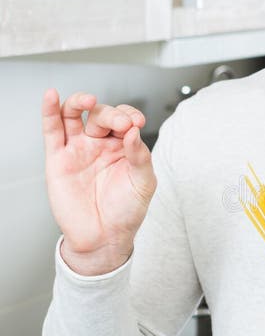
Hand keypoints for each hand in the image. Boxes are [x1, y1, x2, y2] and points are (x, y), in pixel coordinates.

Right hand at [41, 89, 156, 274]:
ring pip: (74, 115)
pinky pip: (52, 130)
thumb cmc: (126, 212)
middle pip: (101, 115)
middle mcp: (100, 144)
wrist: (104, 238)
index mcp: (124, 147)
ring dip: (80, 102)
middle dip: (112, 115)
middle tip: (122, 124)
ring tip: (88, 100)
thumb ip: (140, 156)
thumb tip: (134, 132)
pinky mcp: (58, 158)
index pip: (126, 119)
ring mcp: (78, 149)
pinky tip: (52, 97)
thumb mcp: (144, 183)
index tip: (136, 123)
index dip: (130, 116)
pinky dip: (50, 111)